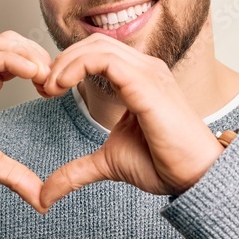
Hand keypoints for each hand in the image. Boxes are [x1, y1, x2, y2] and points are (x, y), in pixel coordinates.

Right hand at [0, 31, 51, 213]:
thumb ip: (18, 176)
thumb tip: (44, 201)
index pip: (19, 56)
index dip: (43, 66)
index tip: (57, 90)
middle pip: (15, 42)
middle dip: (41, 55)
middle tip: (57, 82)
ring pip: (3, 43)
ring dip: (31, 55)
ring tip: (47, 78)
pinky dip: (14, 60)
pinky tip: (32, 73)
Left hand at [38, 34, 222, 210]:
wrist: (196, 177)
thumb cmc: (163, 164)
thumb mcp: (108, 164)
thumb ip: (76, 171)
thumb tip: (45, 195)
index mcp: (137, 78)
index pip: (95, 52)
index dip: (66, 65)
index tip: (47, 91)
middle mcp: (144, 69)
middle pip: (92, 43)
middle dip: (61, 61)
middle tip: (43, 89)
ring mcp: (148, 73)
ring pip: (96, 46)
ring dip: (65, 62)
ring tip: (49, 88)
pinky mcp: (147, 84)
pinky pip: (106, 60)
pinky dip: (77, 66)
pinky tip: (62, 87)